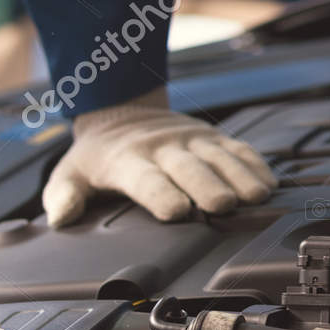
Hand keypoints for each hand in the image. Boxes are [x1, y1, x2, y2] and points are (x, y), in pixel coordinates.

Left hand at [44, 90, 275, 226]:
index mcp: (126, 160)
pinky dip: (253, 164)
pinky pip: (237, 149)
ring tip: (255, 196)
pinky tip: (267, 182)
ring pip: (219, 156)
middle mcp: (162, 147)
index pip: (145, 178)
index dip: (160, 194)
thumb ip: (63, 196)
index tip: (176, 211)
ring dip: (239, 175)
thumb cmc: (95, 158)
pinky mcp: (212, 137)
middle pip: (188, 167)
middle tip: (223, 205)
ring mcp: (190, 140)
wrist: (119, 113)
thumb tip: (61, 216)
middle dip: (206, 185)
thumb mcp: (68, 174)